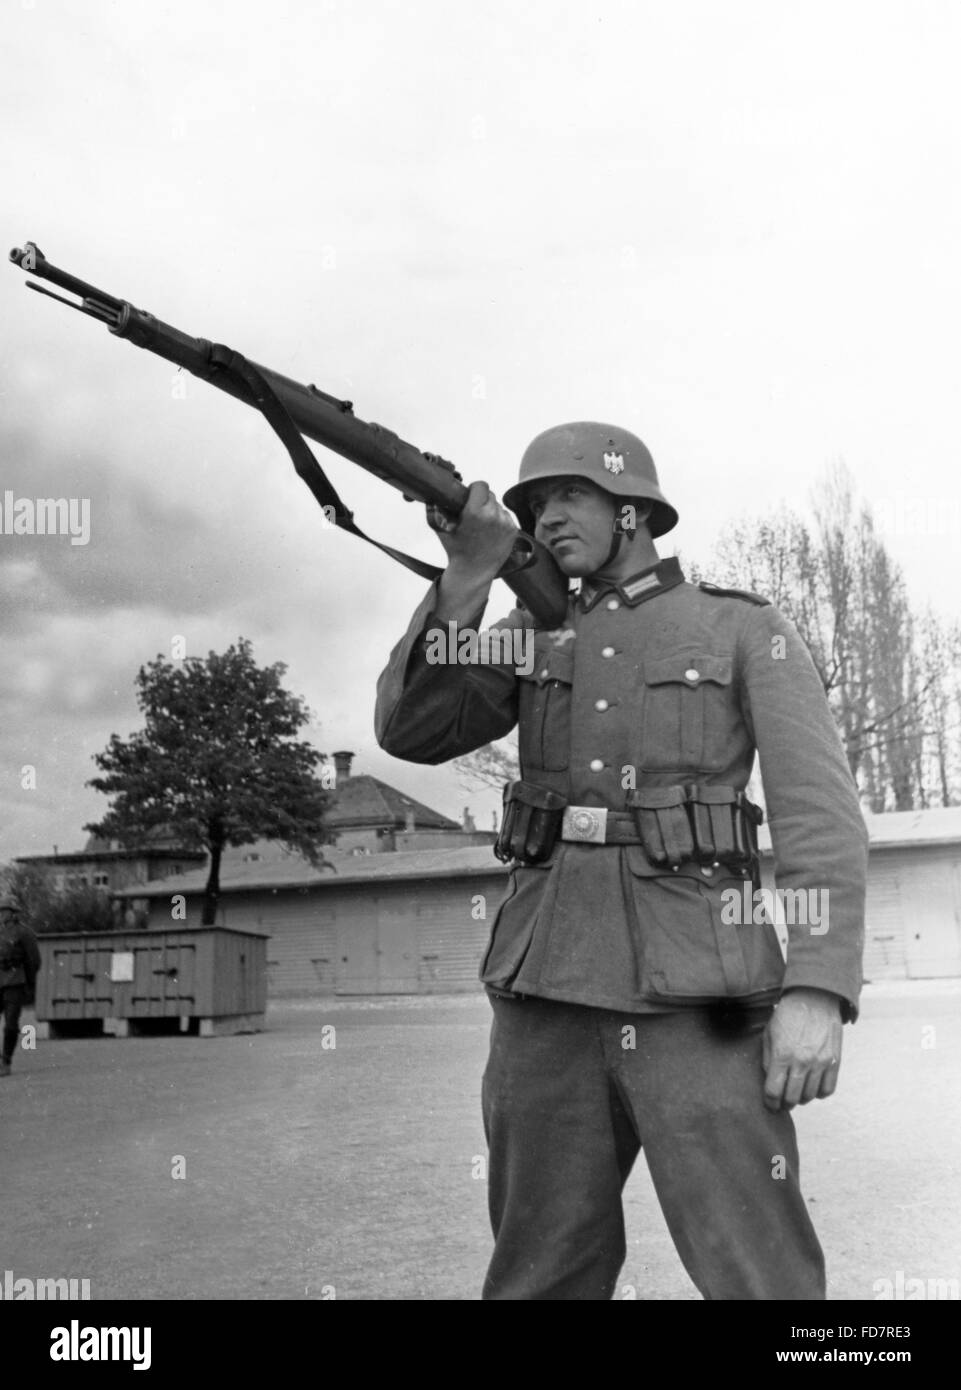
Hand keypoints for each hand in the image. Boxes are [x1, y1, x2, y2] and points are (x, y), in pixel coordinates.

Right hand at [427, 481, 518, 580]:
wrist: (473, 572)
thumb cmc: (456, 550)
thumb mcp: (441, 529)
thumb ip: (436, 509)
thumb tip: (432, 494)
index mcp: (475, 511)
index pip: (481, 485)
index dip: (474, 489)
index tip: (469, 496)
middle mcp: (492, 515)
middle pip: (490, 494)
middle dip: (482, 500)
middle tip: (474, 512)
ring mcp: (505, 523)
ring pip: (498, 506)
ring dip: (491, 511)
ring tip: (482, 525)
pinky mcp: (513, 531)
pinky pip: (506, 517)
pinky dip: (499, 520)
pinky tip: (490, 532)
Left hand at [762, 987, 841, 1111]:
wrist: (814, 998)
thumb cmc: (788, 1015)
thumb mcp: (769, 1033)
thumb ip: (767, 1059)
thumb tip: (770, 1081)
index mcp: (781, 1054)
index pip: (773, 1091)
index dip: (770, 1103)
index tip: (770, 1105)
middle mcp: (801, 1061)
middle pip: (791, 1098)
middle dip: (784, 1104)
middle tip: (782, 1103)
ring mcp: (820, 1062)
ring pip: (809, 1096)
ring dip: (801, 1098)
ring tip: (797, 1092)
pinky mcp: (834, 1061)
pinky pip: (828, 1089)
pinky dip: (819, 1093)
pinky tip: (812, 1086)